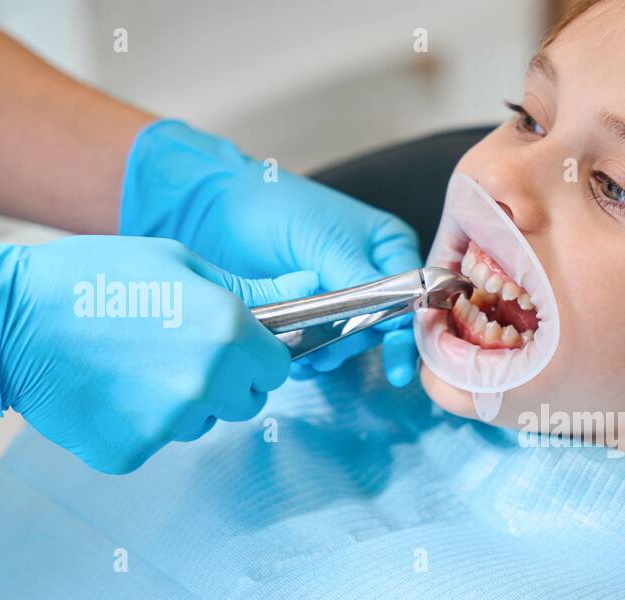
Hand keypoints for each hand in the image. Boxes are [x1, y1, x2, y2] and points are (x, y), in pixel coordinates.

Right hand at [0, 235, 316, 473]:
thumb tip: (310, 286)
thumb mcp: (177, 263)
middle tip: (173, 352)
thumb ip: (249, 288)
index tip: (230, 345)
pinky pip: (155, 442)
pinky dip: (136, 424)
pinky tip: (108, 390)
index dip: (256, 355)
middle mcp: (208, 384)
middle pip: (246, 402)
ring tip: (133, 365)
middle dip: (225, 383)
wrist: (6, 320)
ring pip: (201, 424)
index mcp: (228, 333)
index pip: (278, 367)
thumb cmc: (90, 279)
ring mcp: (170, 424)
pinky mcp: (133, 452)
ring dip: (181, 404)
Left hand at [119, 119, 421, 384]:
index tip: (398, 367)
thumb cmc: (273, 208)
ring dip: (331, 352)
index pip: (412, 296)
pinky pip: (322, 346)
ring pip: (351, 341)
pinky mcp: (310, 316)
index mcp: (387, 247)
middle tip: (330, 348)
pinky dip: (310, 354)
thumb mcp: (324, 240)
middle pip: (382, 326)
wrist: (212, 210)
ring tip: (305, 351)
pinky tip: (294, 353)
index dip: (405, 332)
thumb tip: (394, 316)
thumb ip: (361, 280)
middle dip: (356, 342)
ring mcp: (339, 297)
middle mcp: (370, 274)